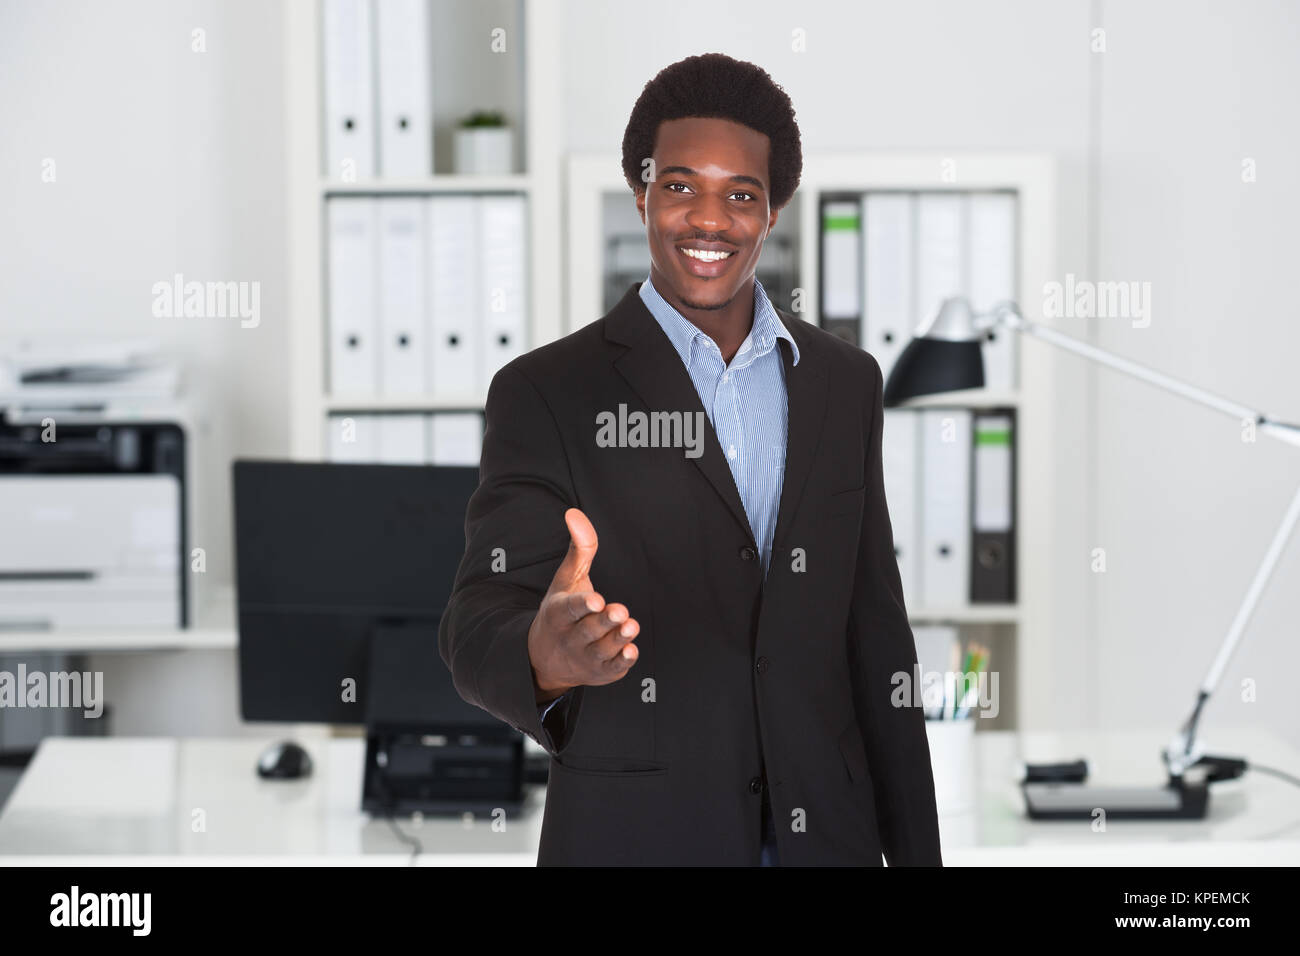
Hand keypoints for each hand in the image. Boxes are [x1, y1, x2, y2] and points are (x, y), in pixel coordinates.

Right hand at [527, 508, 639, 702]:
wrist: (546, 659)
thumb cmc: (562, 611)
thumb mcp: (566, 580)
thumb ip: (578, 548)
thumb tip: (574, 513)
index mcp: (558, 613)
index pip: (570, 609)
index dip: (582, 605)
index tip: (596, 599)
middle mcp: (570, 638)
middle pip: (589, 629)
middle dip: (604, 621)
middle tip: (620, 610)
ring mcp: (586, 658)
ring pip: (603, 650)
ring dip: (617, 639)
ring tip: (631, 625)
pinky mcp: (602, 672)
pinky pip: (613, 669)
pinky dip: (621, 662)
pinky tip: (631, 650)